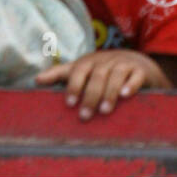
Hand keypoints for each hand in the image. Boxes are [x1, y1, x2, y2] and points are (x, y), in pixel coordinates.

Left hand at [34, 50, 169, 118]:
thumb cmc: (104, 71)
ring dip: (109, 92)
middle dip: (90, 95)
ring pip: (116, 74)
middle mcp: (107, 60)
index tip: (70, 103)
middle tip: (84, 115)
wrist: (139, 63)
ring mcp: (125, 63)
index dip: (74, 84)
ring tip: (104, 111)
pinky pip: (136, 75)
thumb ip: (61, 74)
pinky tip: (125, 95)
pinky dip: (130, 84)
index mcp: (91, 61)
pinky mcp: (140, 70)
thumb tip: (36, 80)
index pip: (80, 68)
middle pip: (98, 74)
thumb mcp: (84, 69)